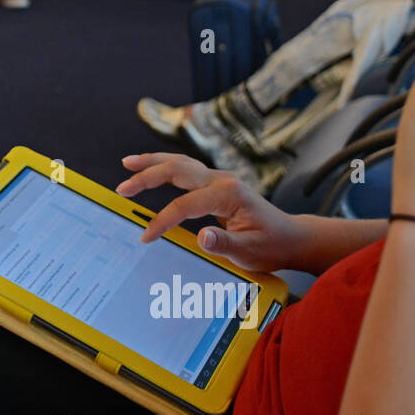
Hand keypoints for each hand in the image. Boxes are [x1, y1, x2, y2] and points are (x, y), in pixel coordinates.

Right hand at [116, 152, 307, 272]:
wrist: (291, 237)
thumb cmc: (272, 246)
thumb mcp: (250, 252)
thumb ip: (225, 244)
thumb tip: (200, 237)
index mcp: (229, 195)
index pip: (185, 205)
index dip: (162, 220)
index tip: (146, 237)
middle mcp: (222, 180)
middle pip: (177, 169)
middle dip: (147, 176)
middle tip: (123, 187)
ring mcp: (219, 179)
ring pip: (180, 162)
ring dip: (152, 162)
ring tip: (127, 163)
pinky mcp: (215, 184)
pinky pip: (185, 169)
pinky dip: (164, 166)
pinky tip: (149, 168)